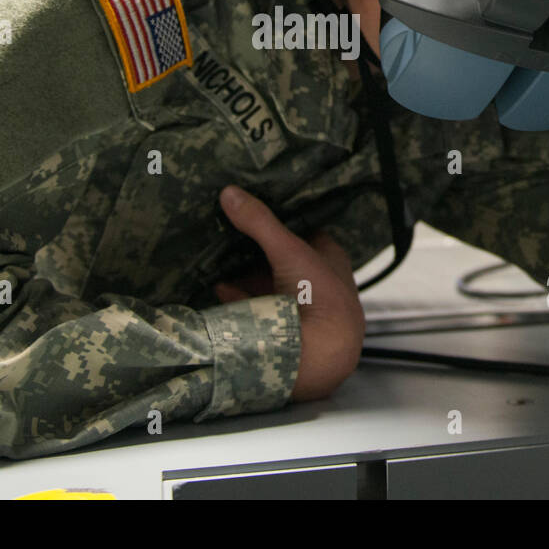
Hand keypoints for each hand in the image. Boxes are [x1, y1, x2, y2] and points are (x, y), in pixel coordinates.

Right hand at [215, 185, 364, 401]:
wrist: (321, 355)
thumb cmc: (319, 294)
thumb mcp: (289, 250)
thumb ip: (260, 222)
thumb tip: (230, 193)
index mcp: (330, 260)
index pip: (307, 233)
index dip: (284, 221)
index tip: (257, 207)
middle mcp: (318, 283)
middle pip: (284, 259)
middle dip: (258, 249)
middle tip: (230, 230)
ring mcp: (300, 308)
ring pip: (269, 285)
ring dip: (245, 275)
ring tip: (218, 256)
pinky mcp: (282, 328)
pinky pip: (254, 309)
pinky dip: (236, 298)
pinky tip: (217, 288)